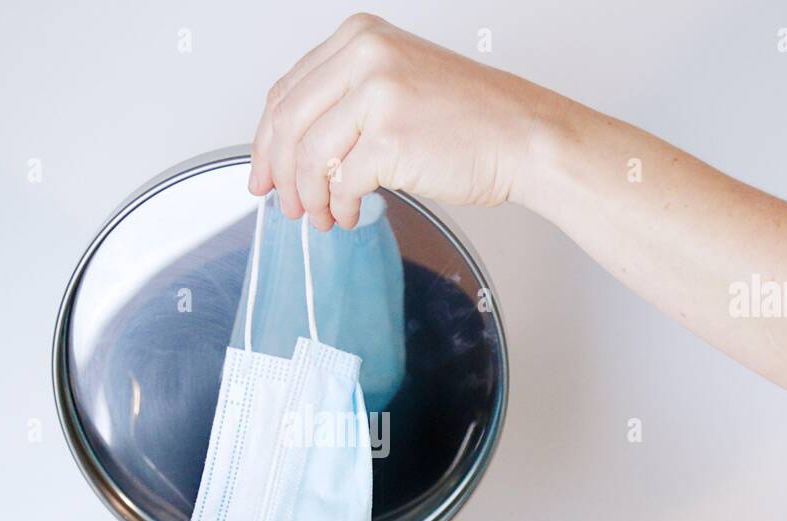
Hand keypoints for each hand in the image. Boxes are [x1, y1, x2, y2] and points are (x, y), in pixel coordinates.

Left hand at [248, 13, 547, 230]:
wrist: (523, 136)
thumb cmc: (470, 119)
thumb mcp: (396, 84)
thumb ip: (344, 104)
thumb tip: (292, 151)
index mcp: (360, 38)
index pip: (286, 92)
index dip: (266, 141)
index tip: (263, 172)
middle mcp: (364, 56)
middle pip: (287, 123)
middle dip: (279, 174)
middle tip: (285, 204)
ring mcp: (377, 95)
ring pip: (309, 157)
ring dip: (310, 197)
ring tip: (322, 216)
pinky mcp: (390, 138)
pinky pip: (342, 182)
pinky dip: (340, 207)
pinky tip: (351, 214)